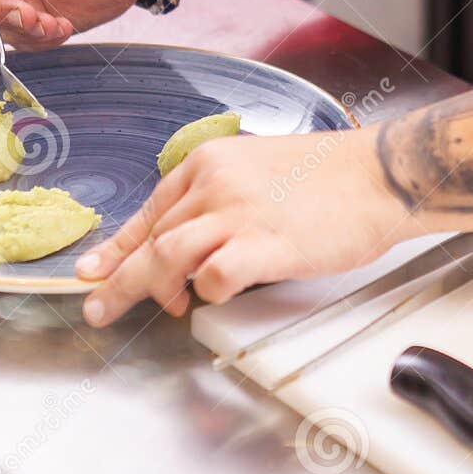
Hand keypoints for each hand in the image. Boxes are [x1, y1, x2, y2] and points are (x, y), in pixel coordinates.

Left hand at [74, 125, 410, 325]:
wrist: (379, 174)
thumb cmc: (330, 177)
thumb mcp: (257, 169)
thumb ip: (219, 198)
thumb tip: (190, 241)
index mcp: (209, 163)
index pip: (149, 211)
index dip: (117, 247)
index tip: (93, 270)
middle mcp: (214, 184)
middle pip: (152, 240)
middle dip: (122, 280)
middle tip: (100, 307)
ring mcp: (236, 214)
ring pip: (167, 258)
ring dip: (156, 291)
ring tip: (167, 311)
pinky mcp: (263, 244)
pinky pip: (215, 278)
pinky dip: (210, 293)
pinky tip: (222, 295)